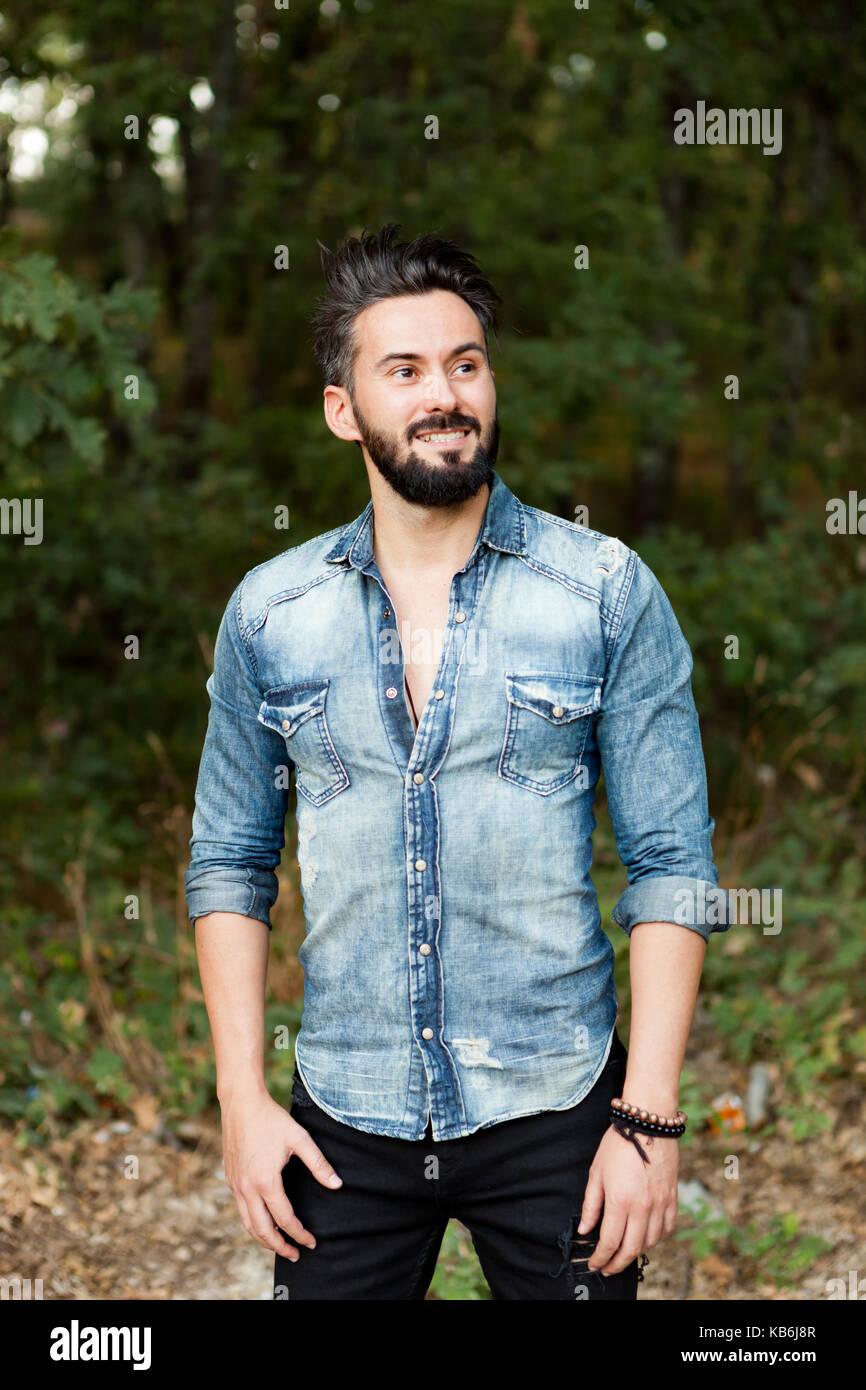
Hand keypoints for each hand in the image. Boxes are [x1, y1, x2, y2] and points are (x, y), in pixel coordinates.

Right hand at [220, 1086, 342, 1260]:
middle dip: (279, 1246)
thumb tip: (337, 1185)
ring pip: (247, 1223)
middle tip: (295, 1255)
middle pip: (262, 1230)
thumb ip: (319, 1164)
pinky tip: (264, 1222)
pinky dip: (252, 1223)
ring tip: (280, 1245)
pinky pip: (240, 1210)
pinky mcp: (231, 1179)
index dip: (299, 1234)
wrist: (241, 1103)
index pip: (284, 1219)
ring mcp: (236, 1185)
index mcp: (265, 1181)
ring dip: (263, 1238)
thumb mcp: (300, 1139)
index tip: (311, 1242)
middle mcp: (246, 1188)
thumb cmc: (271, 1119)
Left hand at [578, 1124, 678, 1275]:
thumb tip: (584, 1230)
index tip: (595, 1265)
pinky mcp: (672, 1198)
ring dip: (636, 1253)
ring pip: (650, 1242)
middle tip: (607, 1268)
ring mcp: (660, 1204)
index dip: (601, 1258)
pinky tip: (646, 1237)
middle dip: (617, 1264)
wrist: (648, 1123)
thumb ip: (591, 1204)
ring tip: (624, 1253)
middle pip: (631, 1249)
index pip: (610, 1242)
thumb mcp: (596, 1172)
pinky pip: (667, 1228)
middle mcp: (642, 1207)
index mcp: (620, 1200)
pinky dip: (656, 1238)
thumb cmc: (618, 1144)